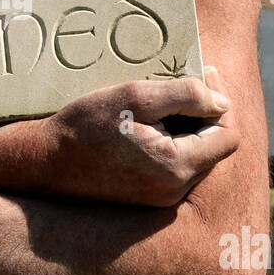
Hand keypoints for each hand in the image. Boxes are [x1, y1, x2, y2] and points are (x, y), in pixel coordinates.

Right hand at [39, 65, 238, 206]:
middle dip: (205, 113)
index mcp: (176, 167)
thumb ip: (186, 95)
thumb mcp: (135, 96)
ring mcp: (162, 199)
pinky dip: (174, 143)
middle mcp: (174, 190)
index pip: (228, 136)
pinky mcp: (149, 199)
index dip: (221, 103)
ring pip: (197, 157)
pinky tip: (150, 125)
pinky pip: (178, 168)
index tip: (205, 75)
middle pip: (214, 147)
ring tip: (164, 103)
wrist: (45, 162)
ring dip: (189, 127)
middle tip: (187, 81)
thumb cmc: (86, 125)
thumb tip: (222, 102)